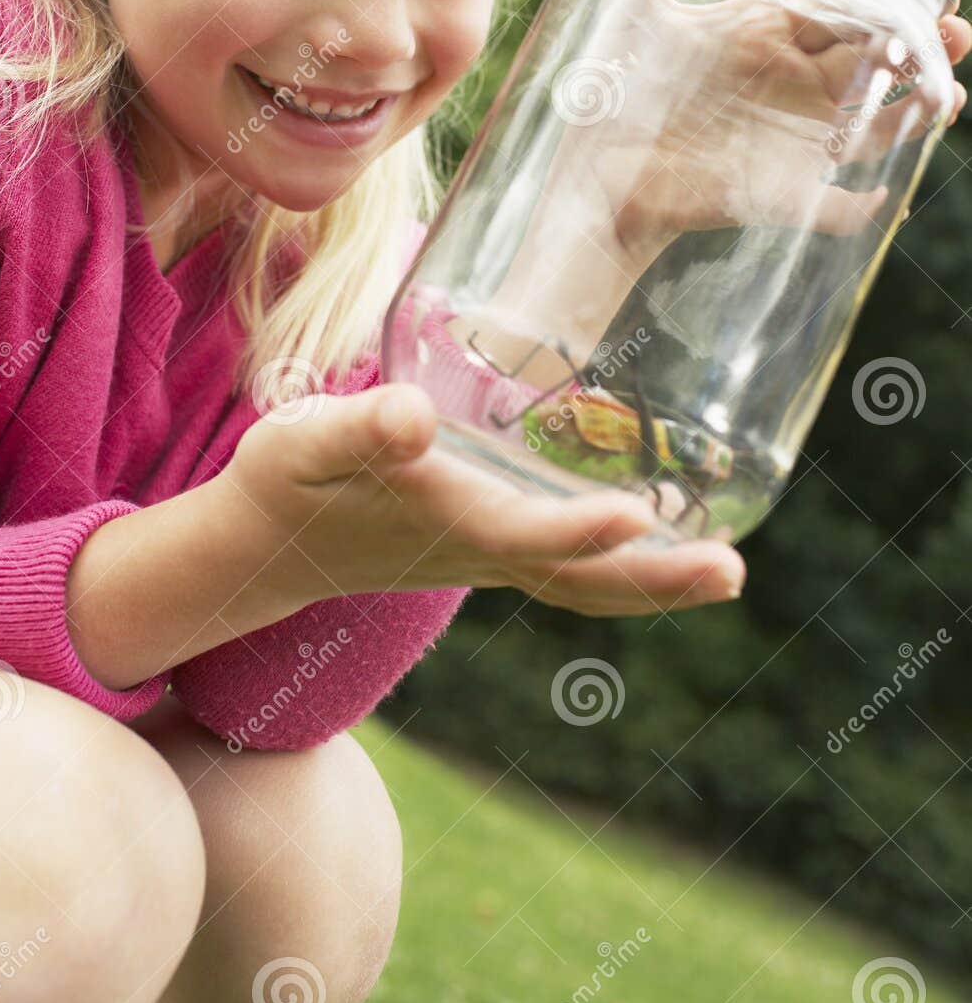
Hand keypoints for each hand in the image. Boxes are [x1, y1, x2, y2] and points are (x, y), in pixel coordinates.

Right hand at [216, 383, 745, 619]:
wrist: (269, 542)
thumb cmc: (288, 479)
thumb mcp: (307, 442)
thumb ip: (358, 429)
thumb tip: (414, 418)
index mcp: (442, 525)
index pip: (524, 536)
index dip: (580, 530)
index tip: (640, 514)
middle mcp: (478, 553)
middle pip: (581, 582)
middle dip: (656, 581)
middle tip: (732, 572)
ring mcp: (488, 560)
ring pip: (583, 584)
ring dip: (654, 583)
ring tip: (725, 571)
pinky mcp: (488, 549)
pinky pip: (567, 572)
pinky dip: (620, 568)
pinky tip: (661, 538)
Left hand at [548, 0, 969, 250]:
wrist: (589, 172)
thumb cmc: (610, 93)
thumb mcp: (631, 16)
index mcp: (770, 38)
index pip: (843, 13)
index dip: (884, 1)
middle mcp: (793, 89)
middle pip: (877, 64)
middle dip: (923, 46)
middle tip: (955, 28)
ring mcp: (791, 145)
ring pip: (875, 131)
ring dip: (916, 116)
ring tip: (948, 97)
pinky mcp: (775, 197)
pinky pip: (832, 210)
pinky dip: (857, 209)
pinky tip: (874, 198)